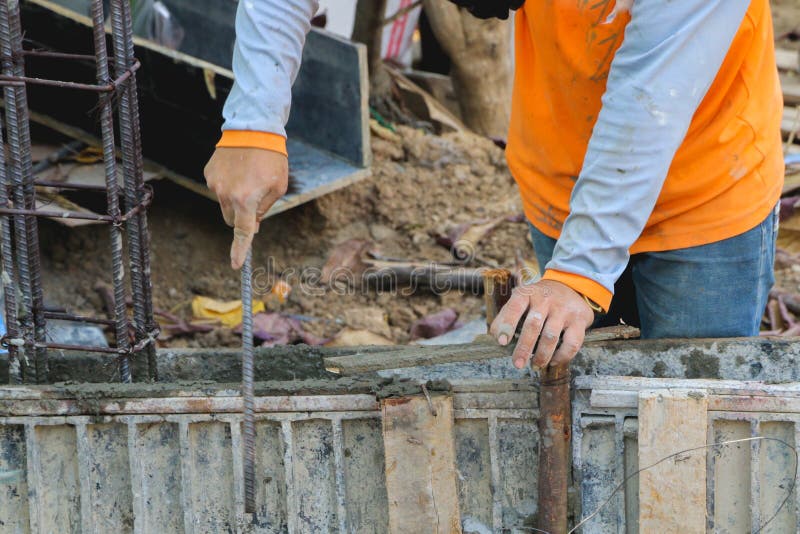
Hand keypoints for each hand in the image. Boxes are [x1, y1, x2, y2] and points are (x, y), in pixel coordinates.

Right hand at [204, 147, 287, 268]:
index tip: (236, 265)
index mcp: (245, 200)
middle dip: (241, 217)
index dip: (239, 250)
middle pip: (230, 219)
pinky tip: (239, 169)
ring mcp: (214, 183)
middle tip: (255, 201)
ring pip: (224, 204)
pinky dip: (228, 185)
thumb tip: (253, 223)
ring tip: (249, 178)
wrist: (253, 127)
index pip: (242, 232)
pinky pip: (218, 188)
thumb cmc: (272, 158)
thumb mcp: (278, 187)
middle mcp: (226, 194)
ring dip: (235, 199)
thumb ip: (264, 208)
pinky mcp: (209, 173)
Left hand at [490, 280, 593, 368]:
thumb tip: (495, 336)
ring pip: (551, 336)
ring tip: (535, 365)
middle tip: (517, 364)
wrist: (572, 287)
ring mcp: (564, 309)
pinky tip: (553, 361)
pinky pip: (572, 342)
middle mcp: (546, 299)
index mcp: (528, 293)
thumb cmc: (539, 300)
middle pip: (533, 325)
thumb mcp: (522, 299)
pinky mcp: (579, 320)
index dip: (507, 324)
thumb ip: (507, 315)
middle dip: (524, 347)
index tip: (501, 342)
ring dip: (542, 354)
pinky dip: (562, 355)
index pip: (515, 307)